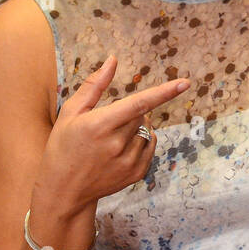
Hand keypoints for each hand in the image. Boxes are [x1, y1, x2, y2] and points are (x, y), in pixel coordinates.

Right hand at [32, 55, 188, 218]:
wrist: (63, 190)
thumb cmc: (63, 145)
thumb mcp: (71, 112)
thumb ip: (94, 85)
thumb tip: (113, 60)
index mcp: (99, 125)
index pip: (139, 104)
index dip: (164, 92)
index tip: (185, 83)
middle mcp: (117, 145)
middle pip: (141, 114)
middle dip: (130, 112)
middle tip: (108, 123)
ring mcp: (129, 162)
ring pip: (147, 129)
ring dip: (135, 127)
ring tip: (110, 139)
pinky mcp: (137, 173)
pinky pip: (150, 145)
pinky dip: (141, 140)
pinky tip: (120, 149)